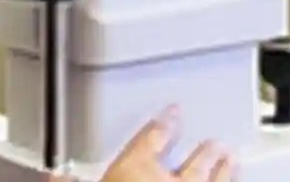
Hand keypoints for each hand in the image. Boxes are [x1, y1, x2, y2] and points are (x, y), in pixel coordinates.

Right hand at [96, 108, 234, 181]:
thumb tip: (57, 177)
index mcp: (136, 171)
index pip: (153, 137)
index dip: (165, 124)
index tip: (173, 114)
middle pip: (194, 161)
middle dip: (205, 152)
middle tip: (215, 144)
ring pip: (215, 181)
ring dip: (224, 171)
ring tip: (231, 161)